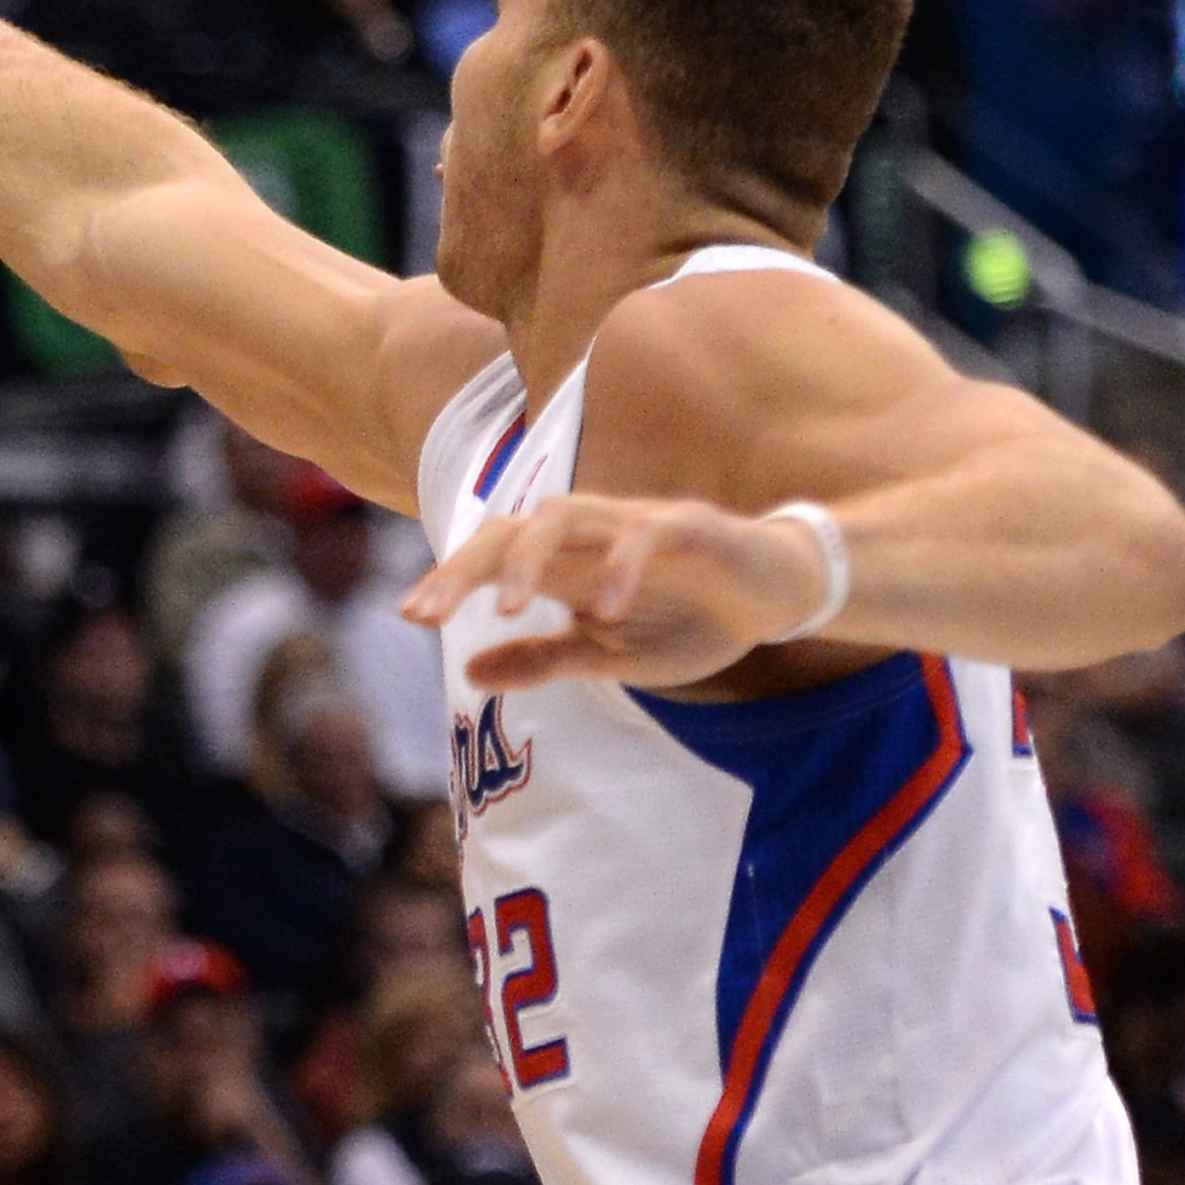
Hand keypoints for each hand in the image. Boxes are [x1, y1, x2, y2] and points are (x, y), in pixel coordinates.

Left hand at [401, 493, 833, 690]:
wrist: (775, 596)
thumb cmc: (687, 619)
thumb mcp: (608, 657)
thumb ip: (544, 659)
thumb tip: (470, 672)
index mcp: (566, 563)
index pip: (492, 554)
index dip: (449, 580)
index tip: (409, 617)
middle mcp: (590, 534)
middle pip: (511, 526)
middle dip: (465, 568)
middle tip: (428, 614)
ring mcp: (638, 524)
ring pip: (564, 512)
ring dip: (527, 558)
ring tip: (507, 608)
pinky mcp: (691, 526)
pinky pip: (646, 532)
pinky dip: (621, 566)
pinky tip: (607, 609)